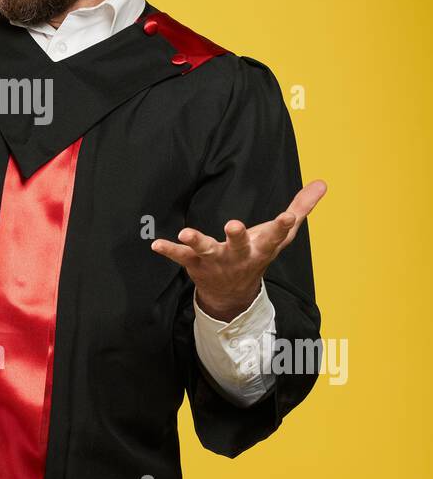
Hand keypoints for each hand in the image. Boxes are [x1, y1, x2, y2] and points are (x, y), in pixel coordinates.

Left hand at [151, 179, 326, 321]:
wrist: (233, 295)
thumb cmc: (257, 254)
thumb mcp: (280, 235)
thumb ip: (300, 208)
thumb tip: (323, 182)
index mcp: (262, 247)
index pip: (276, 235)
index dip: (282, 225)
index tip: (288, 214)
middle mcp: (240, 256)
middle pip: (240, 245)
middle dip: (237, 236)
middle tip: (234, 225)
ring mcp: (217, 261)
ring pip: (208, 251)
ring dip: (197, 242)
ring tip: (186, 233)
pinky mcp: (196, 264)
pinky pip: (181, 258)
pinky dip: (169, 251)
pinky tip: (156, 244)